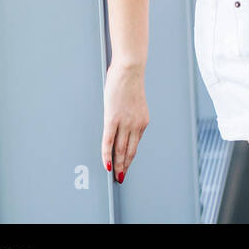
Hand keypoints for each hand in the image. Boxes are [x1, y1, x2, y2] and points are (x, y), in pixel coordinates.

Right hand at [101, 61, 147, 183]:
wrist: (130, 70)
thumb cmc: (129, 82)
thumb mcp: (134, 102)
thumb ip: (129, 114)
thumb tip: (121, 119)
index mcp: (143, 121)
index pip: (135, 145)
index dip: (130, 157)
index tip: (126, 166)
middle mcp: (136, 125)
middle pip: (129, 151)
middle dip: (124, 166)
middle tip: (120, 177)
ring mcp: (125, 123)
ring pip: (120, 150)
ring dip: (117, 165)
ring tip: (114, 176)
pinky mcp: (113, 119)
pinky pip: (108, 142)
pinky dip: (107, 155)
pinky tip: (106, 165)